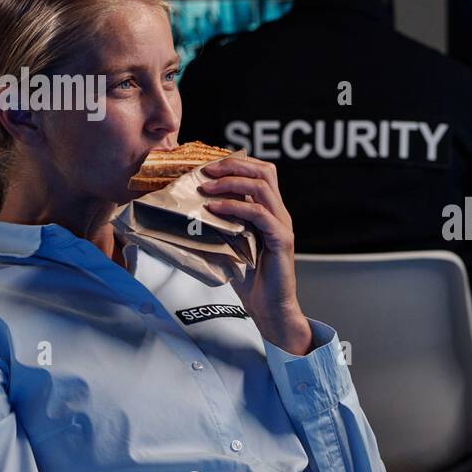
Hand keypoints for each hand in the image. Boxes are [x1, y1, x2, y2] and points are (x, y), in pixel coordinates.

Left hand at [199, 156, 311, 354]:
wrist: (269, 308)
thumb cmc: (249, 279)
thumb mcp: (229, 243)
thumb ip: (220, 224)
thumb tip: (189, 209)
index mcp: (270, 211)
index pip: (260, 173)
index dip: (236, 163)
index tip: (208, 166)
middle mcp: (279, 213)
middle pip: (265, 171)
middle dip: (233, 165)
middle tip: (206, 171)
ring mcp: (282, 225)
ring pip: (262, 186)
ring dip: (231, 182)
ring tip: (206, 187)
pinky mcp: (281, 239)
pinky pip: (259, 214)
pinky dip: (235, 206)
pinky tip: (214, 209)